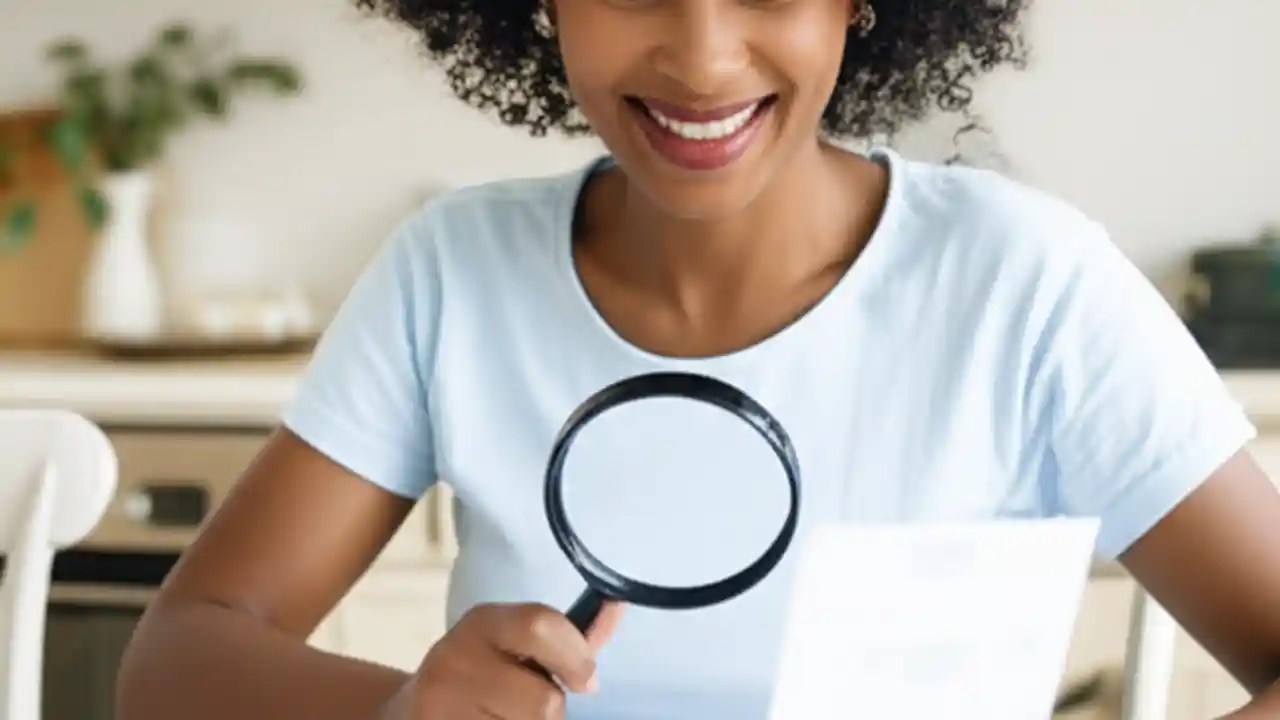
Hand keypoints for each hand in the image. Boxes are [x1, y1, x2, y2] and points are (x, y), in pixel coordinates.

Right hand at [381, 601, 624, 719]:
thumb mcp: (515, 643)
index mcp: (482, 624)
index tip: (585, 679)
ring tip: (500, 716)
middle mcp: (455, 660)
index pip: (540, 626)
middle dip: (551, 711)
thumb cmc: (481, 674)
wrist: (410, 709)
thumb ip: (569, 636)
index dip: (575, 656)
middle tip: (529, 705)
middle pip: (544, 702)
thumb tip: (616, 608)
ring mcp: (441, 705)